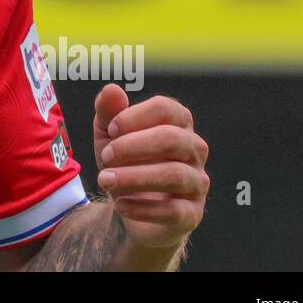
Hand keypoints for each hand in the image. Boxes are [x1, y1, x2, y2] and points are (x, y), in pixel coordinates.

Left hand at [92, 84, 209, 255]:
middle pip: (171, 139)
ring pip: (174, 174)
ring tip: (105, 181)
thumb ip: (108, 112)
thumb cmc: (125, 163)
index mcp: (177, 124)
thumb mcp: (109, 137)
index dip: (135, 116)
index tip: (111, 129)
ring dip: (133, 177)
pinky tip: (121, 205)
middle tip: (105, 156)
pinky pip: (174, 210)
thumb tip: (111, 89)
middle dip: (132, 146)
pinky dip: (143, 207)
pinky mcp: (192, 213)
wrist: (130, 207)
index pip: (165, 108)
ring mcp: (197, 182)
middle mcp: (194, 150)